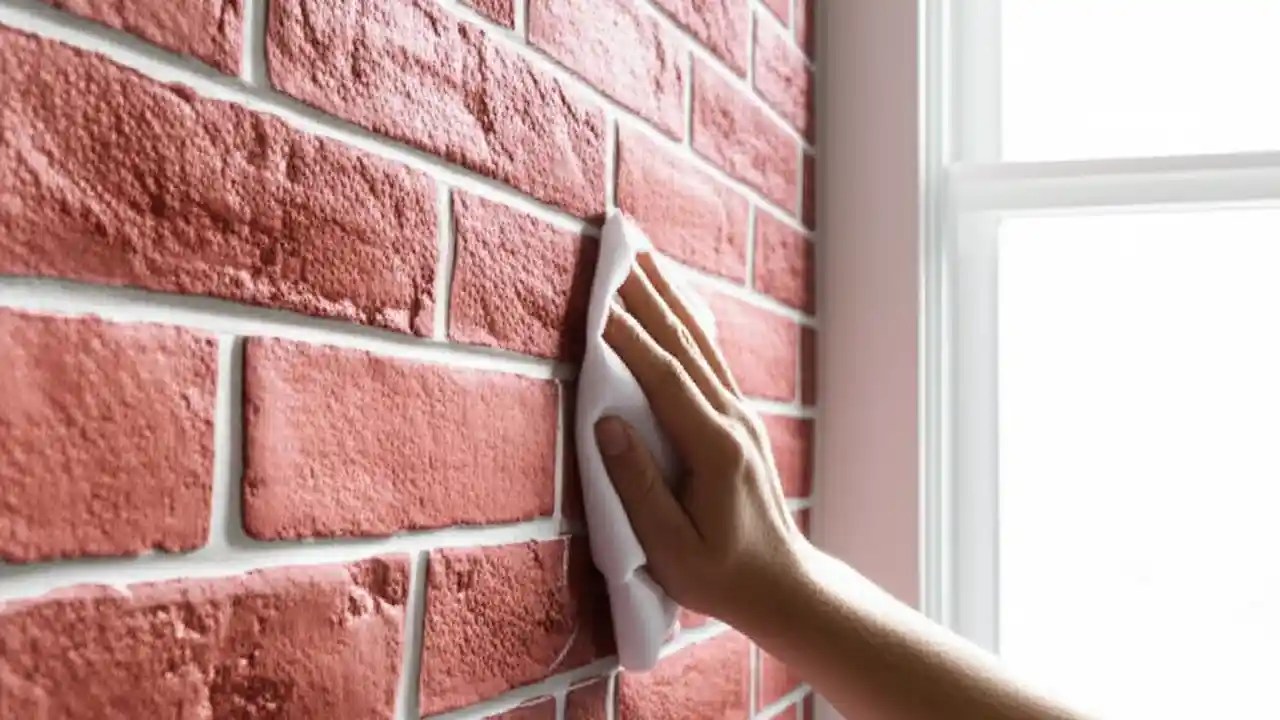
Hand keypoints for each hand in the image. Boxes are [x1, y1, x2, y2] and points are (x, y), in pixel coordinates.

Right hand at [595, 253, 806, 629]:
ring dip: (670, 299)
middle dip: (649, 296)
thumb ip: (638, 486)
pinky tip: (675, 307)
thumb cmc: (721, 576)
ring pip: (701, 345)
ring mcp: (742, 418)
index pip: (665, 378)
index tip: (596, 299)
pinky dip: (688, 324)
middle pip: (686, 345)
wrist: (782, 585)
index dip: (629, 337)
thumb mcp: (672, 547)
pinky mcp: (740, 423)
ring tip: (643, 259)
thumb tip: (606, 424)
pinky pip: (710, 359)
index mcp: (716, 449)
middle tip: (620, 249)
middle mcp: (733, 421)